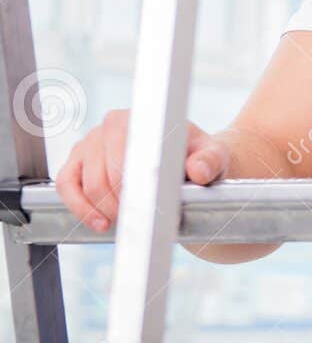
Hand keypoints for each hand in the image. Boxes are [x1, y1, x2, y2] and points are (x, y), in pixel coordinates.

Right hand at [56, 110, 229, 232]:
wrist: (187, 163)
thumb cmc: (199, 158)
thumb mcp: (213, 157)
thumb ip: (209, 162)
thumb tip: (197, 171)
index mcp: (141, 118)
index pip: (127, 157)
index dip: (136, 189)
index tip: (151, 210)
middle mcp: (110, 125)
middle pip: (105, 175)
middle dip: (123, 204)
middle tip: (143, 221)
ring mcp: (90, 142)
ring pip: (86, 183)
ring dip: (105, 209)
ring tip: (129, 223)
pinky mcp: (77, 161)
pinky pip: (66, 186)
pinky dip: (80, 208)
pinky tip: (101, 223)